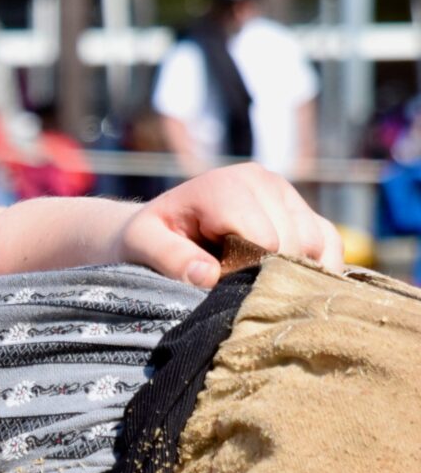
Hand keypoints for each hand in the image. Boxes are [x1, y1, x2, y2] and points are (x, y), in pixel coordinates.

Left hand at [118, 163, 343, 287]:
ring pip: (314, 245)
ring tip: (254, 287)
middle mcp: (264, 182)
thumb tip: (208, 276)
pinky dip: (318, 270)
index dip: (241, 271)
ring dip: (290, 275)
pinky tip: (293, 289)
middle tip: (234, 289)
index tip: (217, 283)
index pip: (260, 237)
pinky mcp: (305, 214)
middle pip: (291, 242)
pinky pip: (331, 245)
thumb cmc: (151, 236)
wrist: (162, 225)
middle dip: (264, 274)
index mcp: (226, 185)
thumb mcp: (141, 244)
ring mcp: (289, 196)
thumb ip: (169, 257)